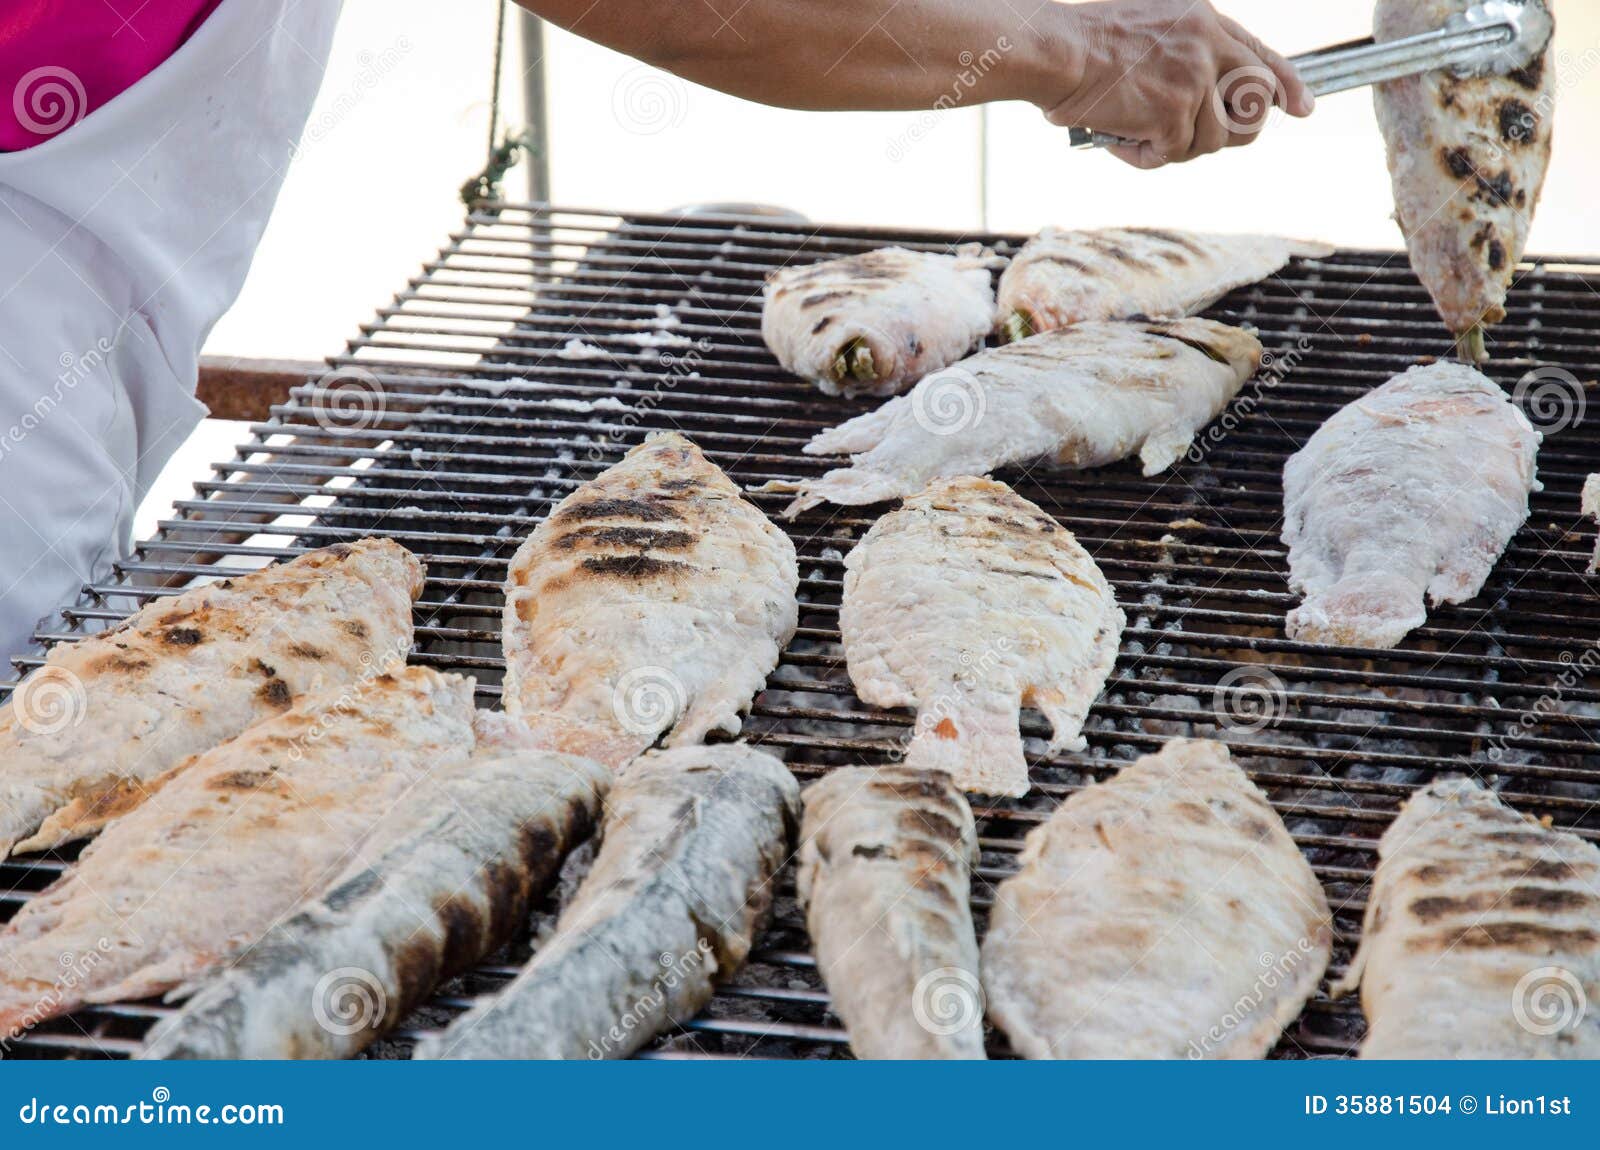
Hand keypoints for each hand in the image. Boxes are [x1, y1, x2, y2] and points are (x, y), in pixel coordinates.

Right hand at [1039, 0, 1313, 168]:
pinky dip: (1142, 156)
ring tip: (1134, 132)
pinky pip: (1172, 154)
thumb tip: (1199, 103)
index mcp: (1203, 21)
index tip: (1302, 108)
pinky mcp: (1175, 113)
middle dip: (1234, 130)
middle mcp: (1208, 46)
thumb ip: (1181, 53)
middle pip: (1254, 103)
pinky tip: (1118, 139)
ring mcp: (1195, 80)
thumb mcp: (1146, 28)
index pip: (1261, 55)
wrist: (1057, 51)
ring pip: (1211, 139)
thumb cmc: (1081, 42)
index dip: (1285, 84)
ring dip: (1173, 146)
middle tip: (1195, 138)